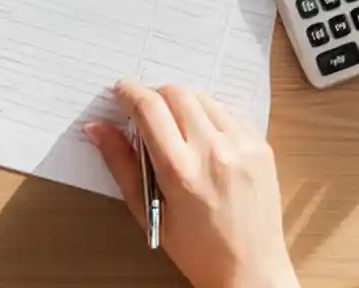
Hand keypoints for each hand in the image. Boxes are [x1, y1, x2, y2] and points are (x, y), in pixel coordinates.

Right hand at [87, 81, 299, 287]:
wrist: (249, 268)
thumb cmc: (196, 249)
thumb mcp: (148, 211)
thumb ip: (121, 164)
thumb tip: (97, 128)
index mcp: (180, 171)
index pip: (149, 108)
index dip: (130, 93)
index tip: (121, 91)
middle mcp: (214, 152)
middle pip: (176, 93)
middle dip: (156, 95)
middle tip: (147, 113)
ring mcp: (242, 146)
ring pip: (204, 98)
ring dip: (184, 105)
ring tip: (178, 131)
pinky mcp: (261, 146)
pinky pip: (230, 112)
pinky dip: (212, 117)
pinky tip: (205, 140)